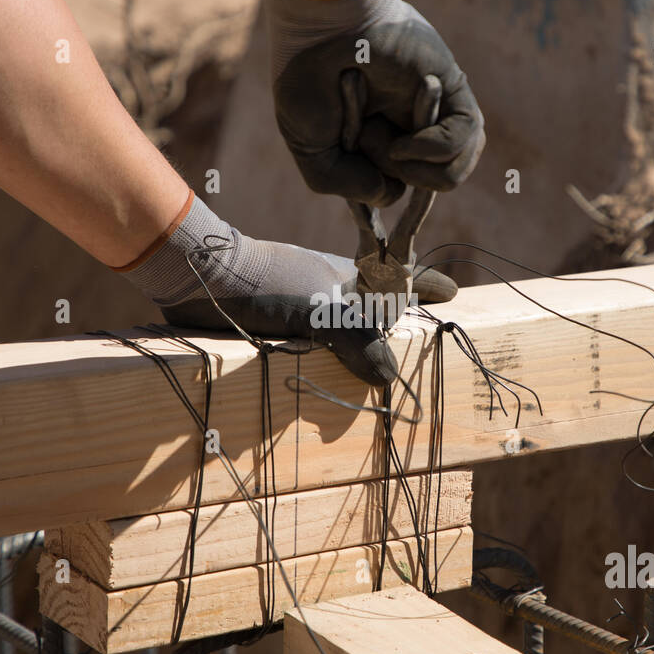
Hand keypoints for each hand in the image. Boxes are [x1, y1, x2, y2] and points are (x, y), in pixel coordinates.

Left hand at [117, 194, 456, 385]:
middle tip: (418, 341)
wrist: (200, 276)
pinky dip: (325, 358)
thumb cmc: (265, 283)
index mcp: (349, 278)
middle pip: (374, 307)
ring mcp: (301, 306)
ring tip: (376, 372)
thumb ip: (358, 340)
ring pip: (342, 327)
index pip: (400, 281)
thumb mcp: (320, 311)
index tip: (453, 294)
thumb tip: (389, 377)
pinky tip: (324, 376)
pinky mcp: (274, 324)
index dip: (427, 289)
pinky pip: (312, 343)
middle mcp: (329, 290)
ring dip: (360, 346)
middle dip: (397, 322)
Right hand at [262, 0, 485, 205]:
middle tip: (361, 138)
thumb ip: (347, 186)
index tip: (351, 167)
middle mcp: (414, 127)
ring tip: (380, 136)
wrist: (323, 28)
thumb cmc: (312, 82)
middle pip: (429, 185)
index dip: (378, 190)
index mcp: (384, 139)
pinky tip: (402, 142)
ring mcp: (436, 111)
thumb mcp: (312, 152)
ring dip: (410, 168)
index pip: (400, 187)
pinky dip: (431, 151)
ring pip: (452, 173)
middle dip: (390, 176)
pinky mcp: (452, 91)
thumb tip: (392, 192)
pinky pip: (463, 140)